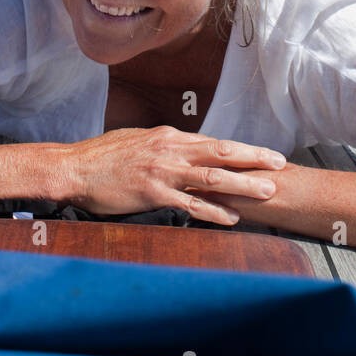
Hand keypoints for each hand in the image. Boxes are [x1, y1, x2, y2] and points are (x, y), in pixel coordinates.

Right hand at [62, 126, 286, 225]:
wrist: (75, 167)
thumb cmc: (104, 157)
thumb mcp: (138, 142)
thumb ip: (164, 146)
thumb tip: (183, 150)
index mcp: (169, 137)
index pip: (213, 142)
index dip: (241, 149)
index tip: (263, 154)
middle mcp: (171, 150)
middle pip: (222, 151)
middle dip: (254, 157)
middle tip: (280, 163)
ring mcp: (163, 171)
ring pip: (213, 176)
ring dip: (244, 184)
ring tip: (269, 191)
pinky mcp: (154, 193)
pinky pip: (190, 204)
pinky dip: (214, 211)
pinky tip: (232, 218)